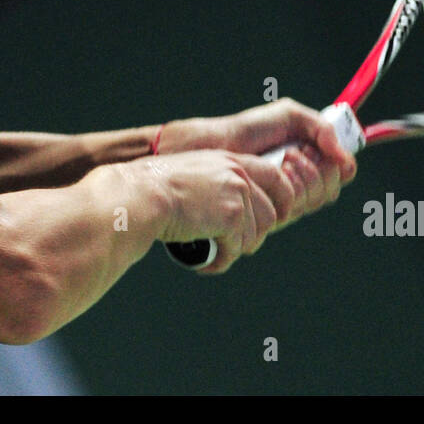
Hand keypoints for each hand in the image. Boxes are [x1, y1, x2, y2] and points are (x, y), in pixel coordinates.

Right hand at [148, 148, 298, 273]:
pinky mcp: (231, 219)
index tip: (278, 216)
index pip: (274, 176)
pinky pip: (235, 249)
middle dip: (255, 236)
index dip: (282, 199)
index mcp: (230, 159)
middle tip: (236, 246)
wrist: (141, 195)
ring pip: (254, 236)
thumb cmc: (153, 187)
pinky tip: (206, 263)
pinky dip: (221, 262)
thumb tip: (222, 207)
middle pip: (269, 214)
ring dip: (235, 251)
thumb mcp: (191, 172)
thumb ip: (213, 182)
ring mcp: (237, 196)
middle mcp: (238, 175)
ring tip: (216, 255)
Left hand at [156, 98, 356, 229]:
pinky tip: (275, 171)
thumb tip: (346, 157)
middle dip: (317, 168)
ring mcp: (286, 201)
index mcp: (309, 163)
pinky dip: (291, 185)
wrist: (218, 145)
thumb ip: (322, 128)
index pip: (340, 174)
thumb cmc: (249, 130)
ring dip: (304, 175)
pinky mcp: (271, 213)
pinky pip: (296, 208)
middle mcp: (300, 184)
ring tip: (282, 157)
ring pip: (316, 200)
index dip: (337, 164)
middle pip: (330, 190)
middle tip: (294, 151)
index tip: (317, 148)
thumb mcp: (290, 116)